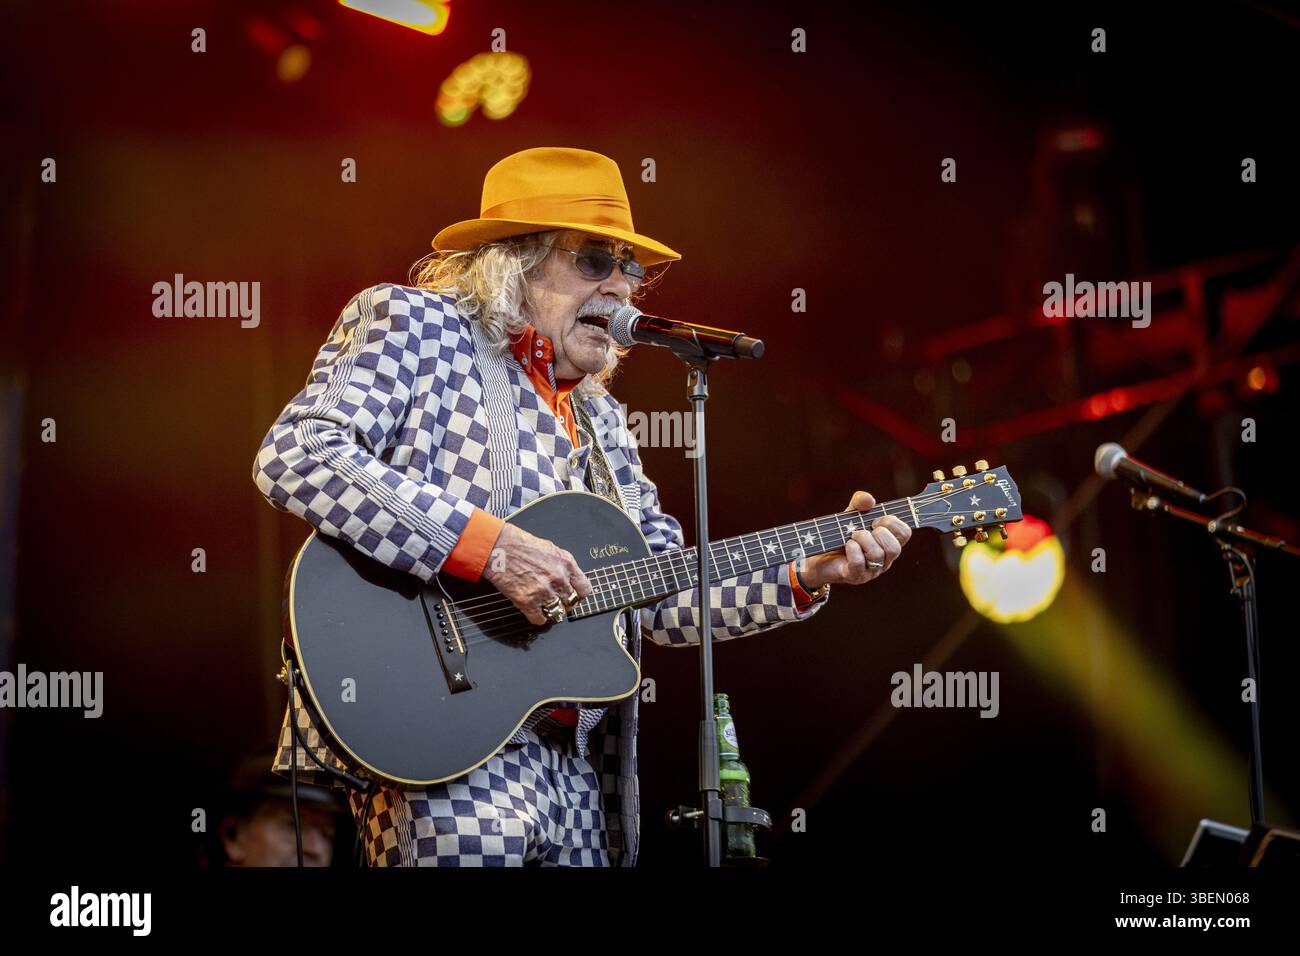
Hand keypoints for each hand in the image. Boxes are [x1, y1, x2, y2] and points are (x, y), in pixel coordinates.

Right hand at [481, 523, 593, 625]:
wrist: (498, 547)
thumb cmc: (520, 544)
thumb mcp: (550, 548)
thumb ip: (562, 564)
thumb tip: (569, 576)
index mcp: (566, 564)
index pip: (585, 589)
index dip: (579, 594)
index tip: (574, 596)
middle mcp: (558, 579)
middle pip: (572, 602)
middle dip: (565, 603)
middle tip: (557, 601)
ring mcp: (544, 591)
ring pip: (557, 612)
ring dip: (551, 610)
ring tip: (544, 605)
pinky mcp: (528, 602)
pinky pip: (540, 619)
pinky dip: (537, 617)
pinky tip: (533, 610)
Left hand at [797, 491, 912, 589]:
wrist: (818, 555)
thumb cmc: (841, 535)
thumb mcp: (851, 514)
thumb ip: (860, 502)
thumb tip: (869, 500)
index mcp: (888, 544)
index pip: (904, 533)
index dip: (893, 522)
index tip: (876, 519)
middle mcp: (883, 560)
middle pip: (895, 548)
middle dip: (880, 533)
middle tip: (865, 529)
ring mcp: (870, 570)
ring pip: (877, 555)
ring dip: (863, 539)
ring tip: (852, 536)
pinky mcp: (854, 576)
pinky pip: (859, 563)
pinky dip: (853, 550)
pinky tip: (847, 544)